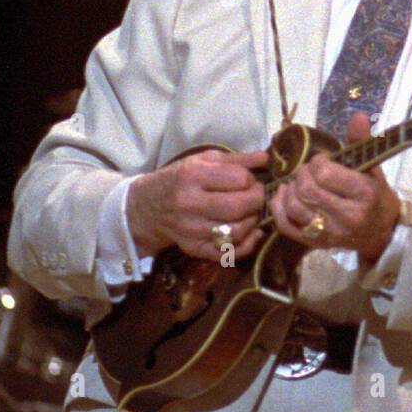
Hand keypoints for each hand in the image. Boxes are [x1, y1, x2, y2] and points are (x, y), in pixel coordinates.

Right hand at [127, 148, 267, 260]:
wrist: (146, 207)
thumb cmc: (179, 179)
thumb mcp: (202, 160)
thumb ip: (235, 159)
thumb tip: (265, 158)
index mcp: (192, 176)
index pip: (238, 179)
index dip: (251, 179)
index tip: (249, 180)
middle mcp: (189, 204)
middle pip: (239, 207)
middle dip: (257, 201)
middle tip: (256, 197)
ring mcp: (190, 230)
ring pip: (236, 231)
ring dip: (253, 221)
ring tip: (250, 212)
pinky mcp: (193, 248)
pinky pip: (227, 253)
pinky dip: (246, 245)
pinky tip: (252, 233)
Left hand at [269, 112, 399, 264]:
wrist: (380, 233)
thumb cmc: (376, 196)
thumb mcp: (373, 168)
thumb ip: (361, 142)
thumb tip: (357, 115)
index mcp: (364, 194)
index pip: (326, 174)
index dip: (319, 162)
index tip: (324, 160)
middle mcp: (347, 217)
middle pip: (307, 190)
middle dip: (303, 174)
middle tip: (309, 170)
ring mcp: (329, 234)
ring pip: (294, 207)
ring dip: (290, 189)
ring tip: (298, 182)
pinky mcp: (315, 244)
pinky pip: (286, 225)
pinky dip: (279, 207)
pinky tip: (284, 195)